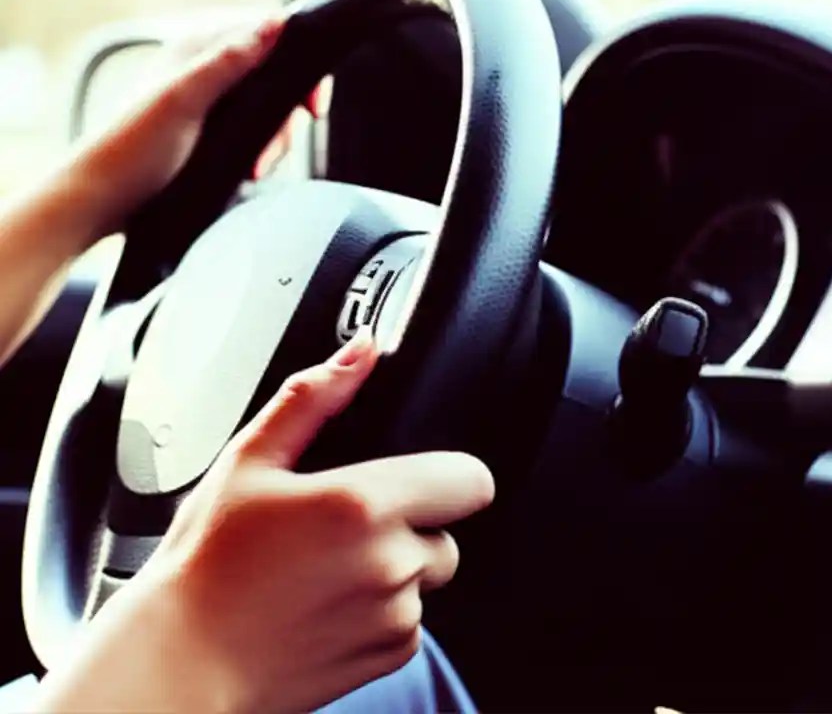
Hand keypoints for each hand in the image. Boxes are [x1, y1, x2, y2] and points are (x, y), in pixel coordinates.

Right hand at [32, 334, 495, 713]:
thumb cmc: (205, 566)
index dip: (449, 474)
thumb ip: (313, 397)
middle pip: (447, 527)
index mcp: (364, 505)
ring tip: (324, 571)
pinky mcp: (390, 654)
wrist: (182, 661)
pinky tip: (326, 606)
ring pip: (428, 575)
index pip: (470, 479)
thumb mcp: (248, 462)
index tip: (417, 478)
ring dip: (395, 570)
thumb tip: (360, 349)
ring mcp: (395, 613)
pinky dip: (382, 613)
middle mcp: (392, 562)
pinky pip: (412, 620)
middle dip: (411, 523)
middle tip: (342, 529)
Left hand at [71, 14, 285, 237]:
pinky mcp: (211, 132)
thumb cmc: (132, 150)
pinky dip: (261, 152)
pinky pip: (254, 133)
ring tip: (256, 168)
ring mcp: (209, 102)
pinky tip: (250, 170)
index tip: (311, 103)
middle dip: (287, 114)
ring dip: (274, 141)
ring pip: (268, 108)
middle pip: (275, 75)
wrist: (102, 200)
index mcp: (196, 49)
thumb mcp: (184, 100)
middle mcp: (204, 69)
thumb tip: (275, 24)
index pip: (266, 33)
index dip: (299, 61)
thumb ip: (229, 61)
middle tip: (277, 147)